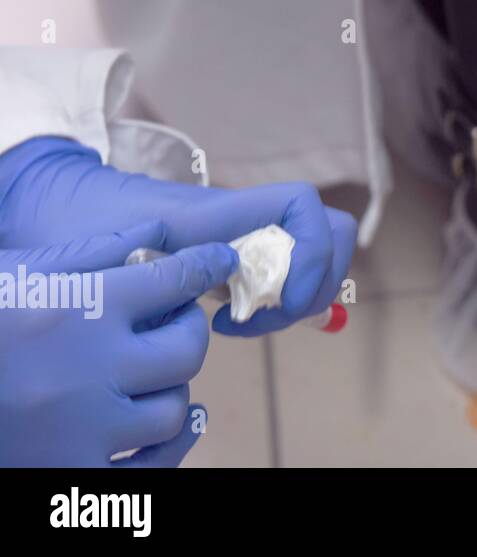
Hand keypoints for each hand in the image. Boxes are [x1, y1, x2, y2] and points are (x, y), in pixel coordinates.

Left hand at [0, 137, 356, 335]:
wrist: (69, 205)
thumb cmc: (90, 226)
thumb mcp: (125, 255)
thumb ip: (172, 277)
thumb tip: (226, 311)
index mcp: (220, 212)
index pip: (300, 205)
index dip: (313, 251)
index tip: (280, 299)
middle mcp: (248, 217)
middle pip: (331, 232)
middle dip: (316, 284)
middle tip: (267, 317)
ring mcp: (253, 232)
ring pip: (318, 254)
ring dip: (301, 296)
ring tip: (248, 322)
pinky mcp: (247, 250)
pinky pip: (291, 267)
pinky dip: (285, 299)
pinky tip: (237, 319)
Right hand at [0, 221, 235, 466]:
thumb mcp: (20, 269)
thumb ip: (97, 251)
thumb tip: (162, 233)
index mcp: (78, 309)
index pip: (174, 280)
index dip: (204, 265)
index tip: (220, 260)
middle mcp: (86, 370)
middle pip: (185, 348)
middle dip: (184, 329)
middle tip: (172, 323)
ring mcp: (79, 431)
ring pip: (172, 409)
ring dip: (168, 387)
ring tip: (146, 373)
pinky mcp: (66, 479)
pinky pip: (151, 470)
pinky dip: (167, 447)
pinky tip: (170, 422)